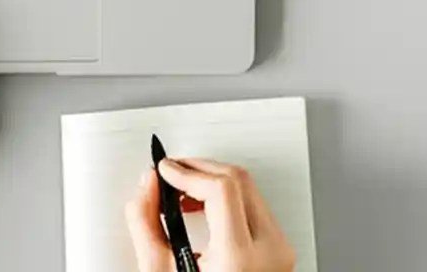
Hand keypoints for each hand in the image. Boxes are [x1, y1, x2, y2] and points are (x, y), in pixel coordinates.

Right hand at [126, 158, 295, 271]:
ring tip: (183, 193)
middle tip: (171, 173)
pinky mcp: (280, 253)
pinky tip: (204, 207)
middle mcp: (270, 251)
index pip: (220, 188)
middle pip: (239, 181)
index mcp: (240, 258)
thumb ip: (147, 224)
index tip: (165, 170)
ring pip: (250, 191)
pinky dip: (229, 200)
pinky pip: (257, 210)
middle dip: (199, 169)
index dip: (187, 170)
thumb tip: (146, 189)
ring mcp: (280, 252)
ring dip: (214, 183)